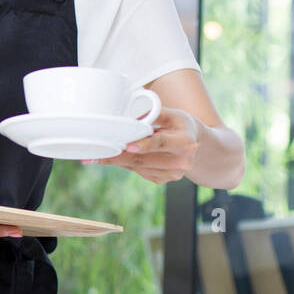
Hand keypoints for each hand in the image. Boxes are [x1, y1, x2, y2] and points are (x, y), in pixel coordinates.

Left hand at [84, 106, 199, 183]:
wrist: (197, 145)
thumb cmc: (182, 126)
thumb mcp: (173, 114)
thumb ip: (155, 113)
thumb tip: (132, 116)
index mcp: (185, 142)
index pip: (161, 143)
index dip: (144, 145)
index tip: (128, 146)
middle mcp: (181, 161)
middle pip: (144, 159)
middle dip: (118, 155)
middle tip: (96, 153)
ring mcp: (173, 174)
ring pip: (138, 167)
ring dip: (116, 161)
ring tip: (97, 155)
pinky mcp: (164, 180)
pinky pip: (139, 172)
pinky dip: (124, 164)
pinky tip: (113, 157)